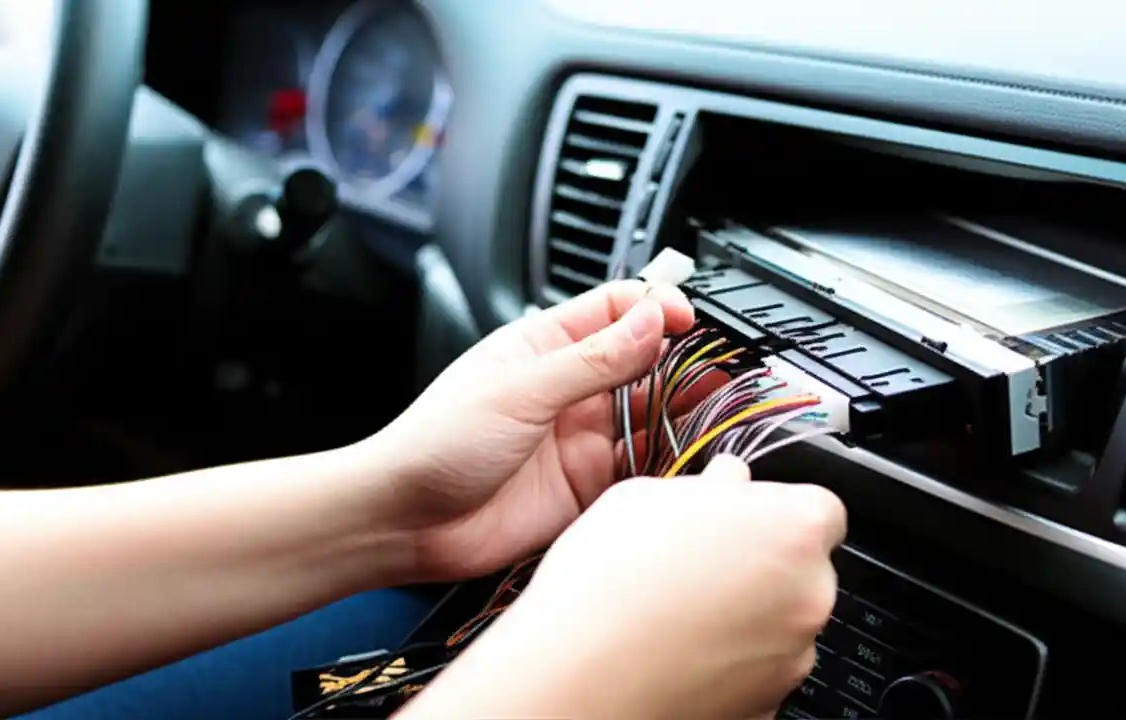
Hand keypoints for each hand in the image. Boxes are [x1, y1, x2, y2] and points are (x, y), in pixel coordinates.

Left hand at [371, 280, 695, 580]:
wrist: (406, 522)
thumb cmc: (436, 443)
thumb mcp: (520, 390)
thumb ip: (593, 360)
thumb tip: (651, 320)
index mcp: (544, 345)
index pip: (616, 309)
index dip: (655, 308)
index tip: (687, 319)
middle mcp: (568, 388)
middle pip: (643, 363)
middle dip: (682, 363)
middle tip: (719, 370)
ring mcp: (578, 437)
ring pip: (649, 417)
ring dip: (681, 414)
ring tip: (715, 413)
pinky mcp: (585, 486)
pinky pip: (639, 469)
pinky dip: (666, 464)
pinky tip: (685, 459)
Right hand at [399, 456, 846, 719]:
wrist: (579, 676)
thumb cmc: (608, 583)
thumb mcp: (646, 498)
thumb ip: (707, 487)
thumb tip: (727, 484)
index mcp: (793, 529)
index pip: (820, 507)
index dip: (775, 509)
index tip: (741, 514)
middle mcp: (810, 595)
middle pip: (802, 566)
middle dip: (759, 558)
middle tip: (697, 557)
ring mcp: (793, 656)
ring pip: (780, 619)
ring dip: (745, 609)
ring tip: (675, 606)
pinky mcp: (768, 704)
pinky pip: (757, 666)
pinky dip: (730, 657)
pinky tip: (678, 645)